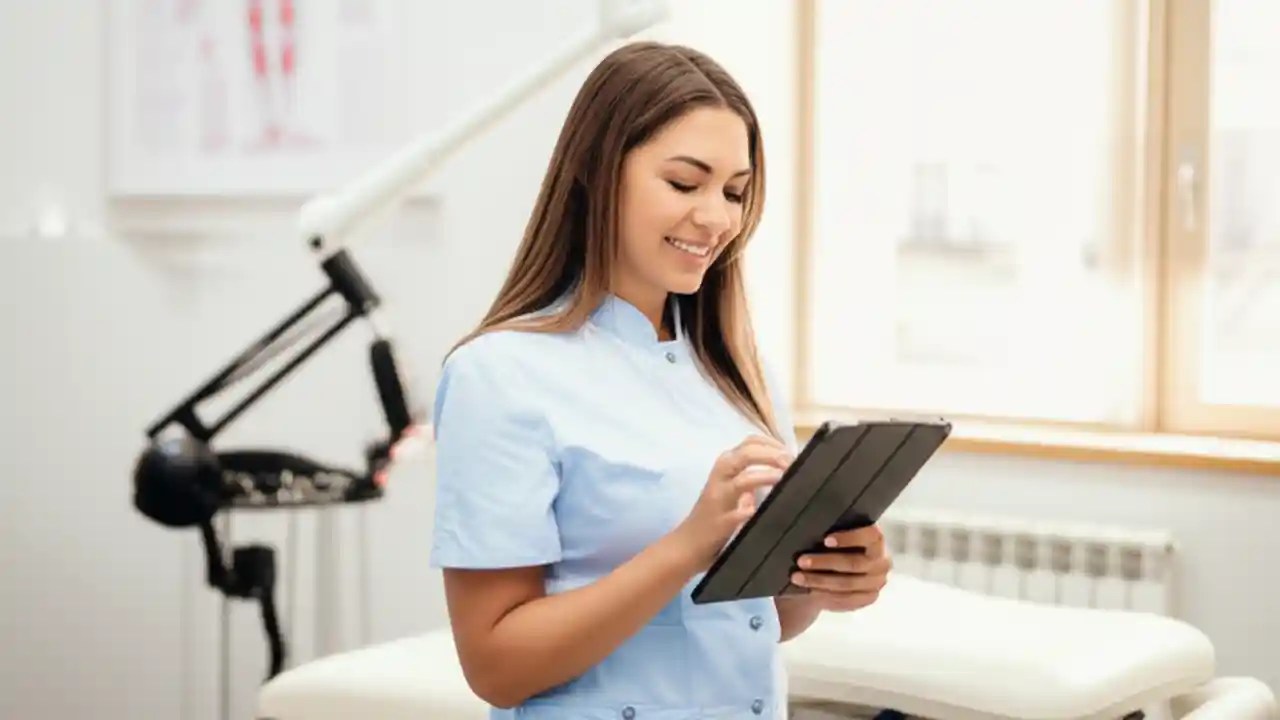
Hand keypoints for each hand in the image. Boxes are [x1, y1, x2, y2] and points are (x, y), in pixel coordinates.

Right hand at [673, 434, 792, 570]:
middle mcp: (721, 477)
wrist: (687, 544)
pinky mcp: (720, 522)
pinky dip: (748, 511)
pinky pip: (737, 513)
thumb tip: (780, 469)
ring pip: (743, 479)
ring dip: (766, 476)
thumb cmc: (712, 516)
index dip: (773, 443)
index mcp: (725, 466)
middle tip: (792, 462)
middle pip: (747, 454)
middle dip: (772, 455)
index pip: (750, 442)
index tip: (791, 452)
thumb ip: (750, 478)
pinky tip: (758, 511)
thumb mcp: (730, 490)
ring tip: (784, 478)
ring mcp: (720, 499)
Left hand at [790, 524, 890, 612]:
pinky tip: (809, 589)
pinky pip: (846, 599)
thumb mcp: (840, 535)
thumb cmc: (839, 545)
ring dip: (819, 581)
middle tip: (801, 561)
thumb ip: (833, 532)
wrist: (845, 568)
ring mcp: (876, 582)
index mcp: (877, 540)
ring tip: (797, 577)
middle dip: (824, 562)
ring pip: (846, 584)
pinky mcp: (868, 598)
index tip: (825, 540)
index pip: (868, 536)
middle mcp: (881, 562)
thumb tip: (808, 530)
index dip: (848, 538)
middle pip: (853, 563)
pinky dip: (825, 594)